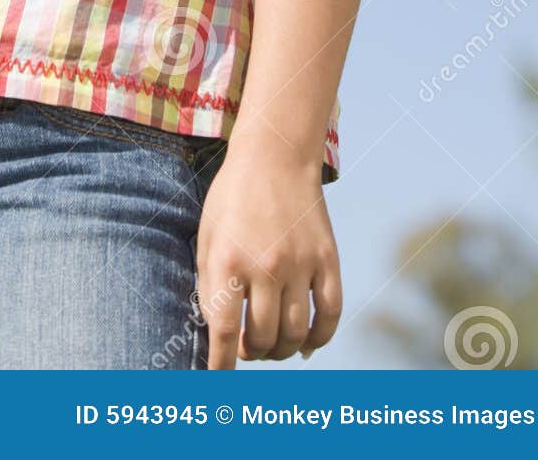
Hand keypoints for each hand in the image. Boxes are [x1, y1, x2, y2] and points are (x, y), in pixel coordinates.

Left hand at [194, 142, 341, 368]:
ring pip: (295, 333)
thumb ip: (209, 284)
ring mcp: (300, 264)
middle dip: (252, 353)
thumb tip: (219, 332)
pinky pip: (329, 315)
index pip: (223, 331)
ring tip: (272, 346)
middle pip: (262, 338)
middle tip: (248, 348)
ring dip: (282, 350)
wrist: (275, 156)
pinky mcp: (327, 260)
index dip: (221, 364)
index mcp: (228, 261)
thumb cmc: (232, 198)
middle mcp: (265, 267)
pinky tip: (305, 344)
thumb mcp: (207, 236)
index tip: (219, 380)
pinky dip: (319, 339)